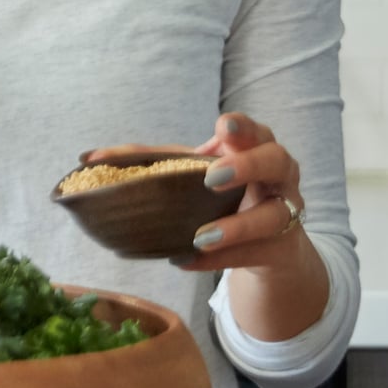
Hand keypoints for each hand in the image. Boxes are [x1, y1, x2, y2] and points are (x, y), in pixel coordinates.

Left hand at [171, 110, 306, 273]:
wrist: (270, 245)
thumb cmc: (229, 196)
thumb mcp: (199, 174)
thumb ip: (157, 163)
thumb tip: (101, 156)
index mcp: (257, 147)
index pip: (255, 130)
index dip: (242, 127)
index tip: (222, 127)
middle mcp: (279, 175)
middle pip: (277, 161)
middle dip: (248, 166)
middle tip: (213, 178)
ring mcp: (286, 212)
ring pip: (274, 215)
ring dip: (238, 226)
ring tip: (201, 236)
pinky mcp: (282, 248)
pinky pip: (256, 253)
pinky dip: (223, 258)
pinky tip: (190, 260)